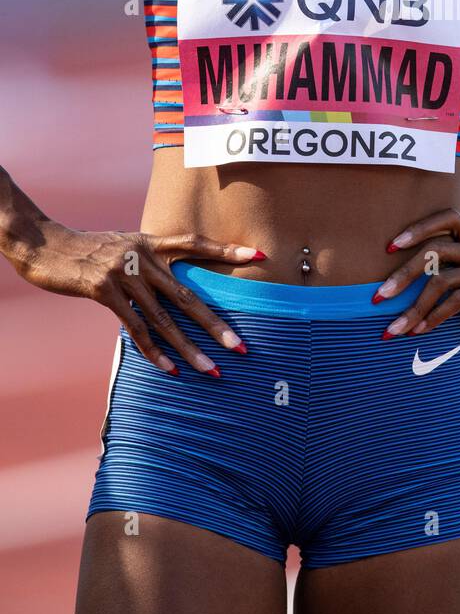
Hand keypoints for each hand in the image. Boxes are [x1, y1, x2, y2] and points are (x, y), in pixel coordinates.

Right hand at [12, 224, 262, 375]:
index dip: (226, 250)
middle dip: (216, 324)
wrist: (47, 246)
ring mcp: (125, 275)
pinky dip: (154, 352)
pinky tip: (170, 371)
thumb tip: (171, 283)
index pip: (196, 243)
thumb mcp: (124, 245)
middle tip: (241, 347)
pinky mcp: (105, 292)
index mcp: (152, 242)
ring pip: (165, 319)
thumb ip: (149, 260)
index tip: (259, 255)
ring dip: (190, 349)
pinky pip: (135, 328)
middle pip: (189, 295)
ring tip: (212, 370)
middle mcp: (144, 257)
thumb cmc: (88, 249)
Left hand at [372, 208, 459, 344]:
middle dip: (402, 275)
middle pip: (434, 251)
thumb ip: (448, 268)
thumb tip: (399, 282)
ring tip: (394, 328)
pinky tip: (420, 331)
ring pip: (441, 281)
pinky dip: (434, 317)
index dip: (418, 228)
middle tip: (378, 297)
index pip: (445, 217)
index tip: (390, 246)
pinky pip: (456, 301)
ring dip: (413, 308)